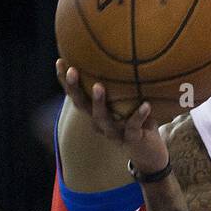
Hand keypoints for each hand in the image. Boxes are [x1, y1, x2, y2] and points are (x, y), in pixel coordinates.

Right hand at [56, 61, 169, 175]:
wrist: (151, 155)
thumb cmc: (139, 124)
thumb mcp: (131, 103)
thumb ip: (126, 87)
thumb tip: (128, 55)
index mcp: (97, 113)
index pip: (77, 96)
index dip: (66, 81)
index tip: (60, 61)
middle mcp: (101, 123)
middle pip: (82, 106)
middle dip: (75, 88)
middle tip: (72, 70)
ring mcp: (115, 133)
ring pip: (102, 119)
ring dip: (99, 102)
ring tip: (99, 86)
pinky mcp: (131, 140)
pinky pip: (132, 126)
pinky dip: (139, 115)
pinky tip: (146, 104)